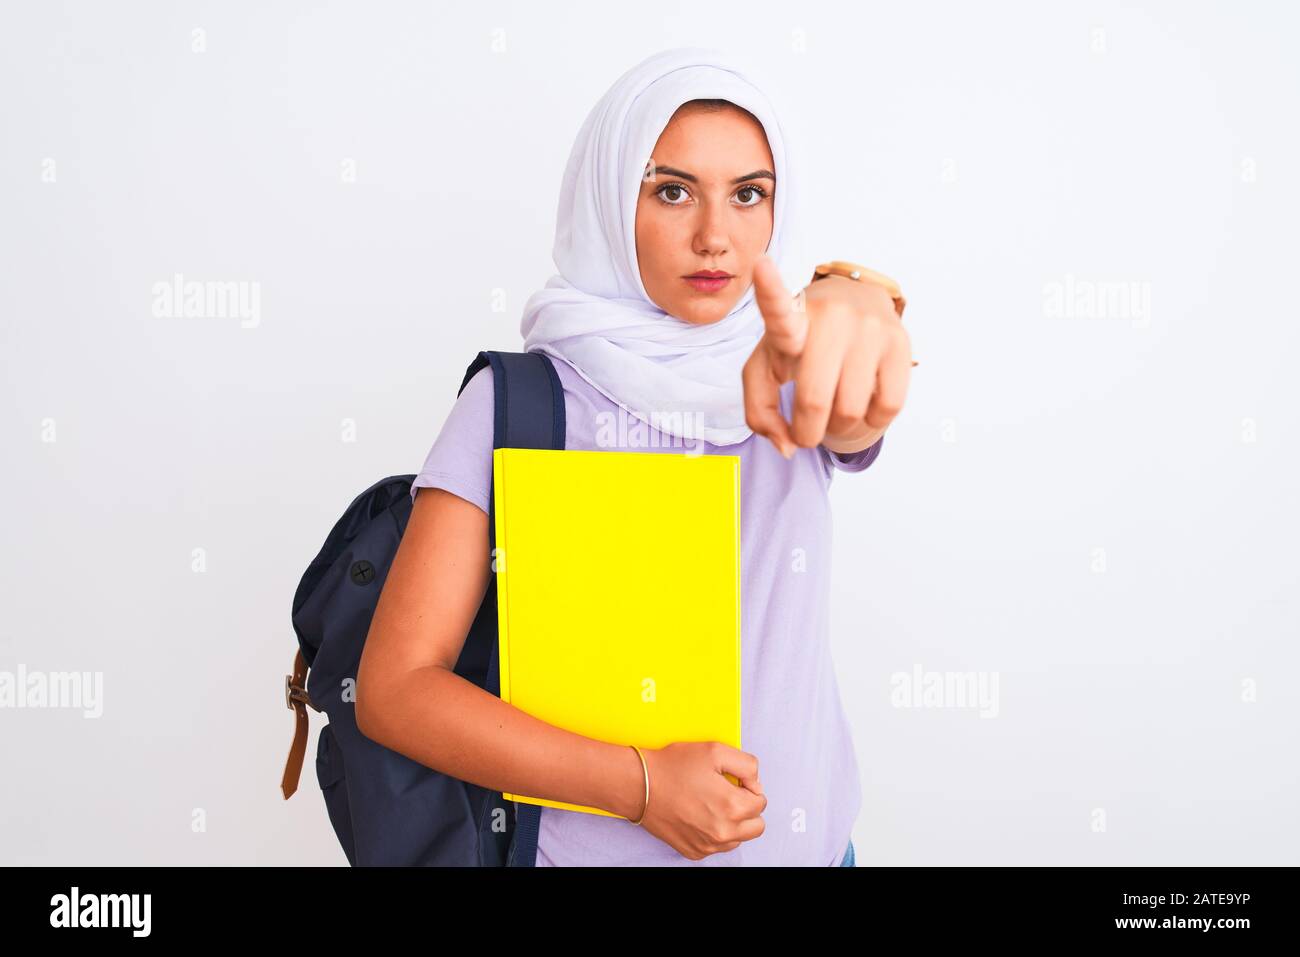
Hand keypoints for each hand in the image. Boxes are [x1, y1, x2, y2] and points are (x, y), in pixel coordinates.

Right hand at [635, 742, 765, 860]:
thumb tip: (756, 784)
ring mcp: (708, 845)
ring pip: (738, 838)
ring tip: (712, 803)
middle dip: (746, 808)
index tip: (732, 781)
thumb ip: (747, 765)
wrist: (640, 785)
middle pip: (756, 826)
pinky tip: (700, 815)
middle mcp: (723, 832)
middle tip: (726, 793)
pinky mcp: (694, 851)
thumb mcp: (716, 751)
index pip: (761, 802)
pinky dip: (714, 832)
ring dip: (733, 823)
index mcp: (733, 807)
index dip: (748, 787)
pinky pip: (717, 846)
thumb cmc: (673, 767)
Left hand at [742, 254, 911, 458]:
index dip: (768, 289)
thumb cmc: (800, 345)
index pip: (777, 308)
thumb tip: (790, 447)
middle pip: (815, 400)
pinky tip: (863, 400)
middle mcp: (830, 318)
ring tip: (835, 410)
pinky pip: (887, 408)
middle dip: (807, 432)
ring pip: (852, 411)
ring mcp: (868, 327)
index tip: (760, 265)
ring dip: (839, 428)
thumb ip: (760, 413)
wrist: (852, 305)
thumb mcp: (766, 370)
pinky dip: (871, 421)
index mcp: (791, 321)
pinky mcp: (899, 341)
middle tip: (806, 432)